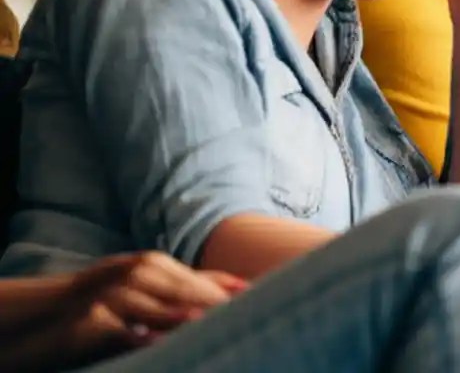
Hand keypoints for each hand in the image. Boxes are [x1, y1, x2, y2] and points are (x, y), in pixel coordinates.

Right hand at [62, 252, 245, 355]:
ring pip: (157, 306)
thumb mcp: (153, 289)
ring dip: (182, 316)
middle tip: (245, 315)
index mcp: (156, 265)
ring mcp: (113, 293)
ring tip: (209, 324)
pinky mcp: (92, 318)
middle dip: (214, 304)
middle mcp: (138, 273)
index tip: (261, 301)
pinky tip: (158, 342)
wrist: (50, 314)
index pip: (201, 281)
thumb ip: (195, 285)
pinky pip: (122, 329)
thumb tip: (245, 286)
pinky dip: (140, 336)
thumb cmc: (113, 303)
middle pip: (185, 291)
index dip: (228, 293)